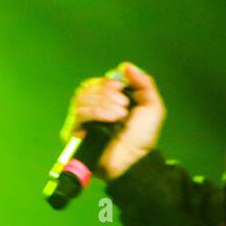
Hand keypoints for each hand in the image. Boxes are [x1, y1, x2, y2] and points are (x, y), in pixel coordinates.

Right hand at [60, 61, 166, 180]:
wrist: (135, 159)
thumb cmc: (143, 136)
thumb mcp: (151, 106)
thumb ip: (143, 83)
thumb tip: (125, 65)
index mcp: (107, 101)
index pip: (97, 82)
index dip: (109, 82)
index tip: (122, 89)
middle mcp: (91, 109)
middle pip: (87, 87)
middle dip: (108, 93)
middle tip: (124, 107)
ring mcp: (81, 121)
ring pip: (81, 98)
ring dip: (104, 104)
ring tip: (120, 116)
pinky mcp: (74, 133)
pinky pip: (78, 113)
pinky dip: (96, 112)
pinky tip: (111, 120)